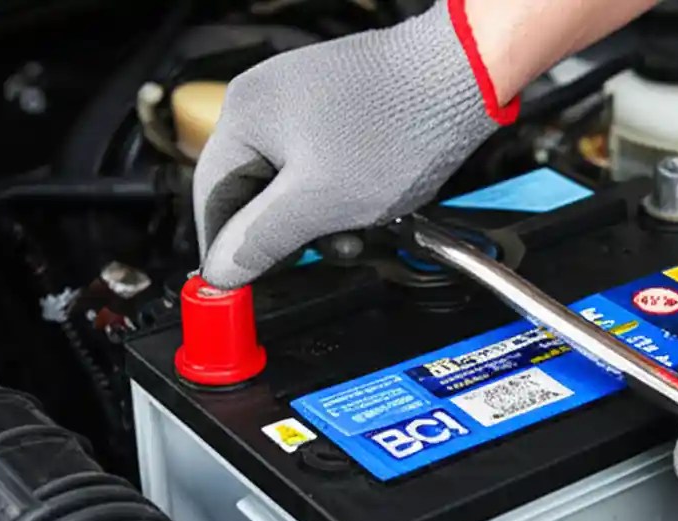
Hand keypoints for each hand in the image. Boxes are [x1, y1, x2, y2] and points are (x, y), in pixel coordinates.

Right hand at [193, 2, 506, 288]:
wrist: (466, 78)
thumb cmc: (399, 126)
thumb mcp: (319, 203)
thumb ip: (262, 240)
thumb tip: (222, 270)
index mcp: (245, 115)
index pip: (212, 197)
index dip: (224, 248)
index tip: (235, 285)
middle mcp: (268, 100)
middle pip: (254, 191)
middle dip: (286, 233)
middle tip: (318, 256)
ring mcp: (306, 101)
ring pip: (293, 183)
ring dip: (321, 219)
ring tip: (358, 230)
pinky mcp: (342, 108)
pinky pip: (324, 166)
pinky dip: (342, 195)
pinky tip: (371, 206)